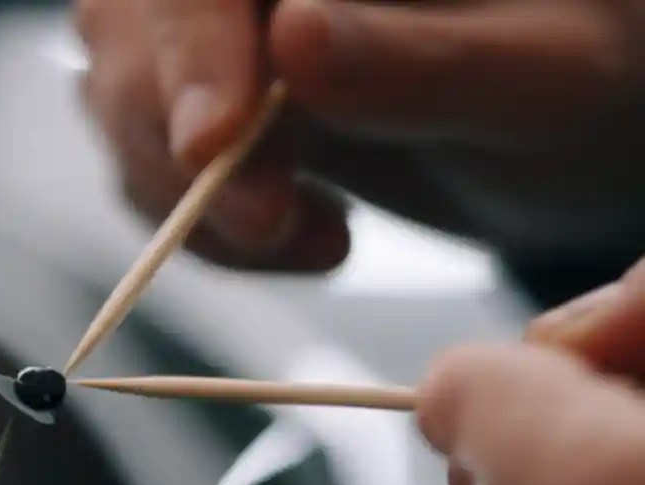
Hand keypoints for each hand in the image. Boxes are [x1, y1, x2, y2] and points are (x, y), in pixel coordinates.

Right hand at [76, 0, 644, 269]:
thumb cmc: (583, 80)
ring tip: (317, 237)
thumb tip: (294, 38)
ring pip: (121, 99)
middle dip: (178, 141)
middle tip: (272, 223)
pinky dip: (198, 226)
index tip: (214, 147)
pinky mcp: (204, 93)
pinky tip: (294, 235)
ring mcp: (216, 28)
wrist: (565, 131)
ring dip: (187, 199)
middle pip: (134, 28)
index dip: (188, 46)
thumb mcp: (540, 79)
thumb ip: (426, 63)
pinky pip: (146, 160)